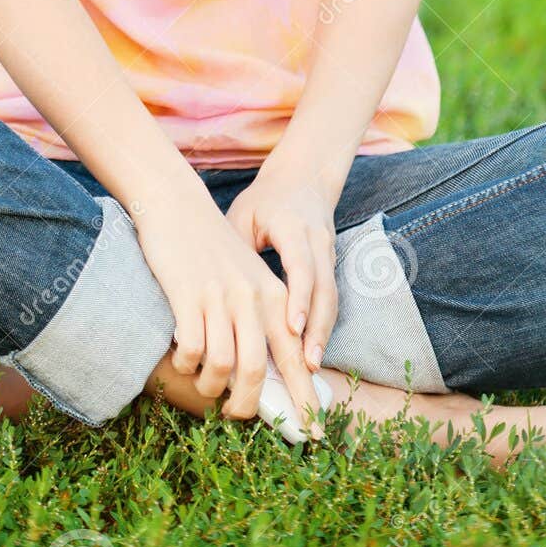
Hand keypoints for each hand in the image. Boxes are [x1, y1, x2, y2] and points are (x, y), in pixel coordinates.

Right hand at [133, 193, 325, 434]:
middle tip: (236, 416)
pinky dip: (186, 365)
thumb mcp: (251, 280)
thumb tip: (269, 374)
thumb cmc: (215, 250)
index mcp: (274, 297)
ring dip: (211, 388)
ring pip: (222, 366)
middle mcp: (253, 299)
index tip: (314, 431)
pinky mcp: (188, 296)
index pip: (296, 357)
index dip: (305, 398)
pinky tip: (182, 360)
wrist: (179, 206)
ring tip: (205, 388)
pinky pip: (192, 350)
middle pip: (259, 371)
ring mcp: (220, 298)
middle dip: (248, 406)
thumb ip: (264, 320)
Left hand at [225, 168, 338, 372]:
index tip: (292, 330)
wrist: (302, 178)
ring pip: (331, 298)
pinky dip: (322, 326)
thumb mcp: (242, 217)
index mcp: (293, 226)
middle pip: (324, 289)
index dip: (298, 299)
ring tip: (310, 368)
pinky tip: (311, 353)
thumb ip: (235, 253)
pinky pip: (330, 299)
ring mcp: (328, 253)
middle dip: (317, 329)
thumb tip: (214, 300)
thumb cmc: (263, 201)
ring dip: (322, 333)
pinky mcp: (330, 265)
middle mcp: (317, 240)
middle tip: (307, 366)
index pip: (300, 266)